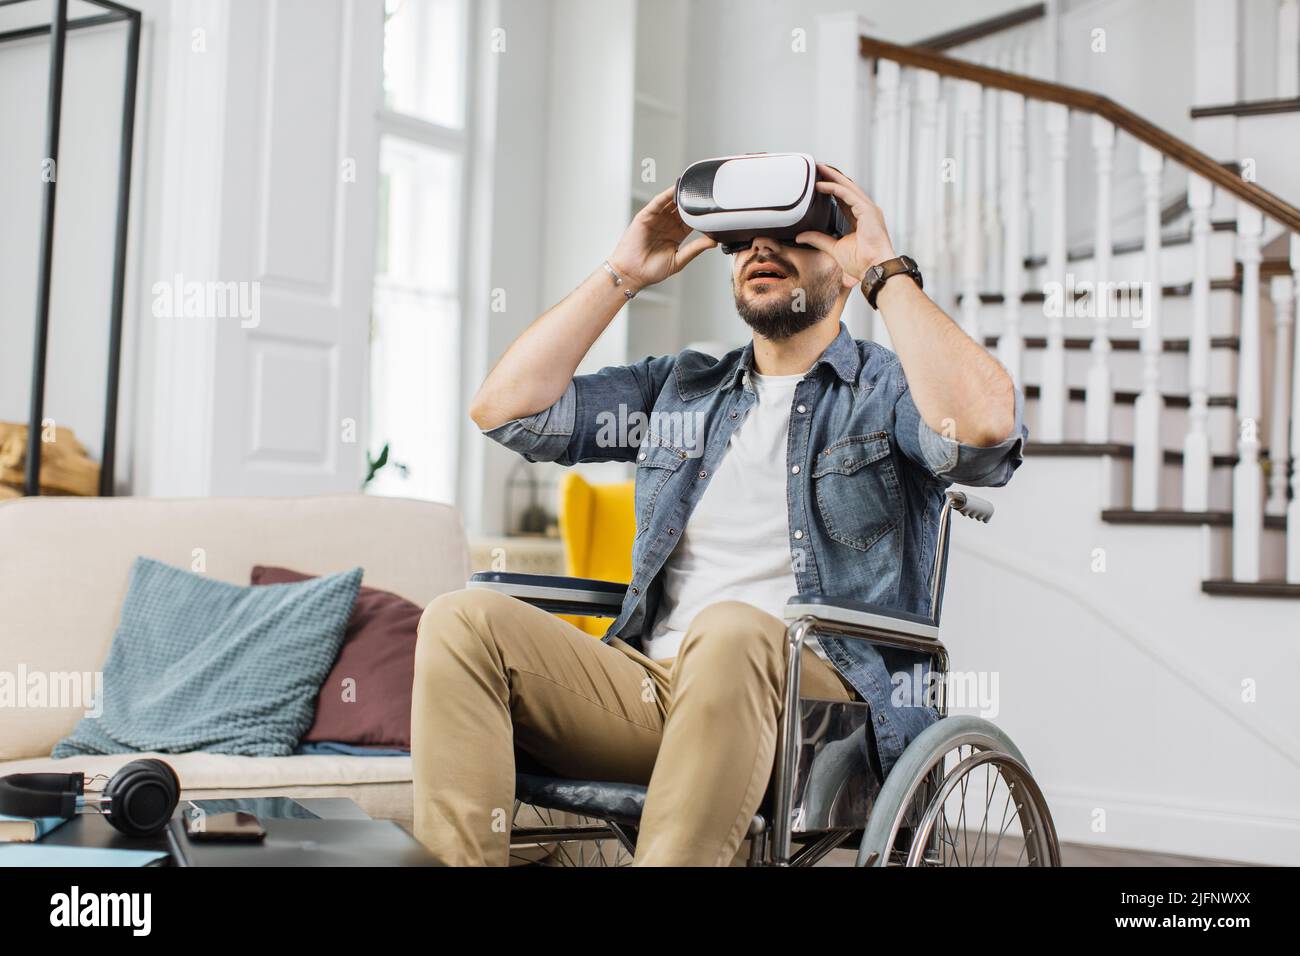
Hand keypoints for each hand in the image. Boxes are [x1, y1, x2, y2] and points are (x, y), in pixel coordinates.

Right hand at [607, 186, 716, 288]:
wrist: (632, 274)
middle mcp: (666, 225)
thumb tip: (713, 241)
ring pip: (671, 203)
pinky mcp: (645, 216)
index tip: (712, 209)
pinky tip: (675, 189)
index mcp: (676, 235)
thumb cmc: (651, 270)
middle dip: (691, 201)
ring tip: (692, 187)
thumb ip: (695, 249)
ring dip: (680, 195)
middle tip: (704, 194)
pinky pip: (658, 202)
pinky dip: (666, 195)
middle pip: (682, 209)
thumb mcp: (679, 260)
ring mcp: (656, 219)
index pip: (691, 221)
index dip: (700, 214)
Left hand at [795, 164, 896, 288]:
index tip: (819, 183)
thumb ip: (818, 239)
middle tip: (817, 168)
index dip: (832, 190)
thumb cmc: (861, 262)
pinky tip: (821, 185)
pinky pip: (847, 194)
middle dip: (832, 177)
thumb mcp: (833, 248)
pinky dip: (834, 188)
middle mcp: (866, 211)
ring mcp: (868, 209)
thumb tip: (801, 237)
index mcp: (861, 219)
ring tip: (818, 169)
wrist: (873, 268)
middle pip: (846, 188)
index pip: (844, 199)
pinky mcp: (867, 210)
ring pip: (847, 187)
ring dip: (832, 177)